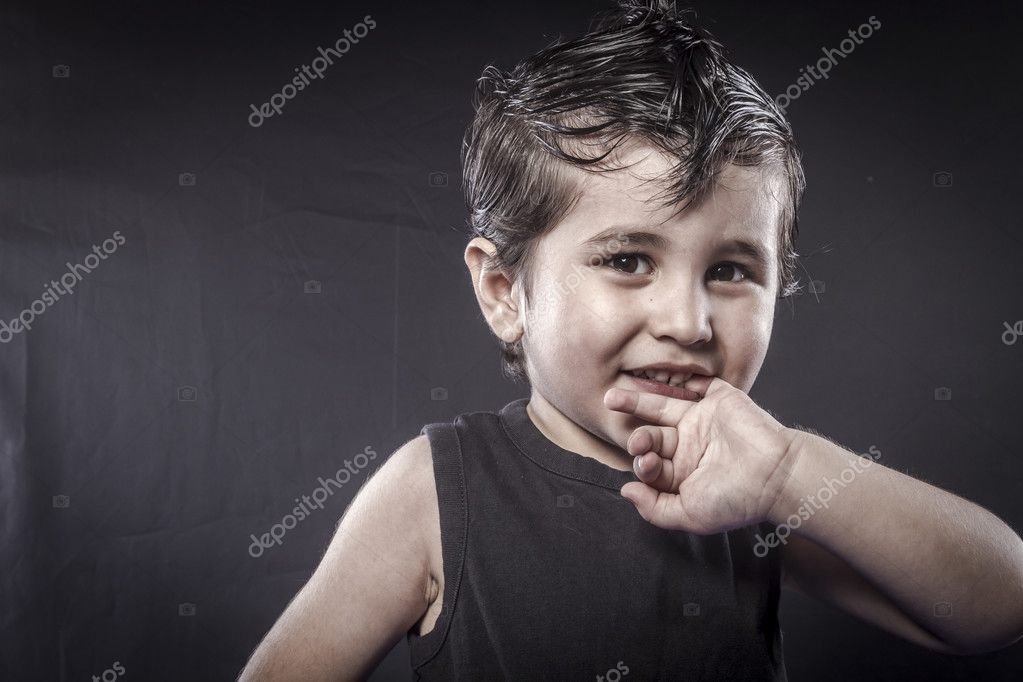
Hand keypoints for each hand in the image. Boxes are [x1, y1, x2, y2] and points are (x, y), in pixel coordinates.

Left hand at [603, 377, 798, 533]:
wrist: (776, 475)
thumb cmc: (736, 500)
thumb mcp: (690, 515)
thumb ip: (654, 508)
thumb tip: (625, 491)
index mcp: (682, 472)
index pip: (651, 464)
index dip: (643, 464)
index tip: (647, 465)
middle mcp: (688, 445)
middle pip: (651, 435)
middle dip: (639, 438)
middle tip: (639, 441)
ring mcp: (702, 420)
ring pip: (661, 406)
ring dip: (636, 401)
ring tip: (611, 398)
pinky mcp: (718, 399)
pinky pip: (696, 384)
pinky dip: (682, 378)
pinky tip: (659, 375)